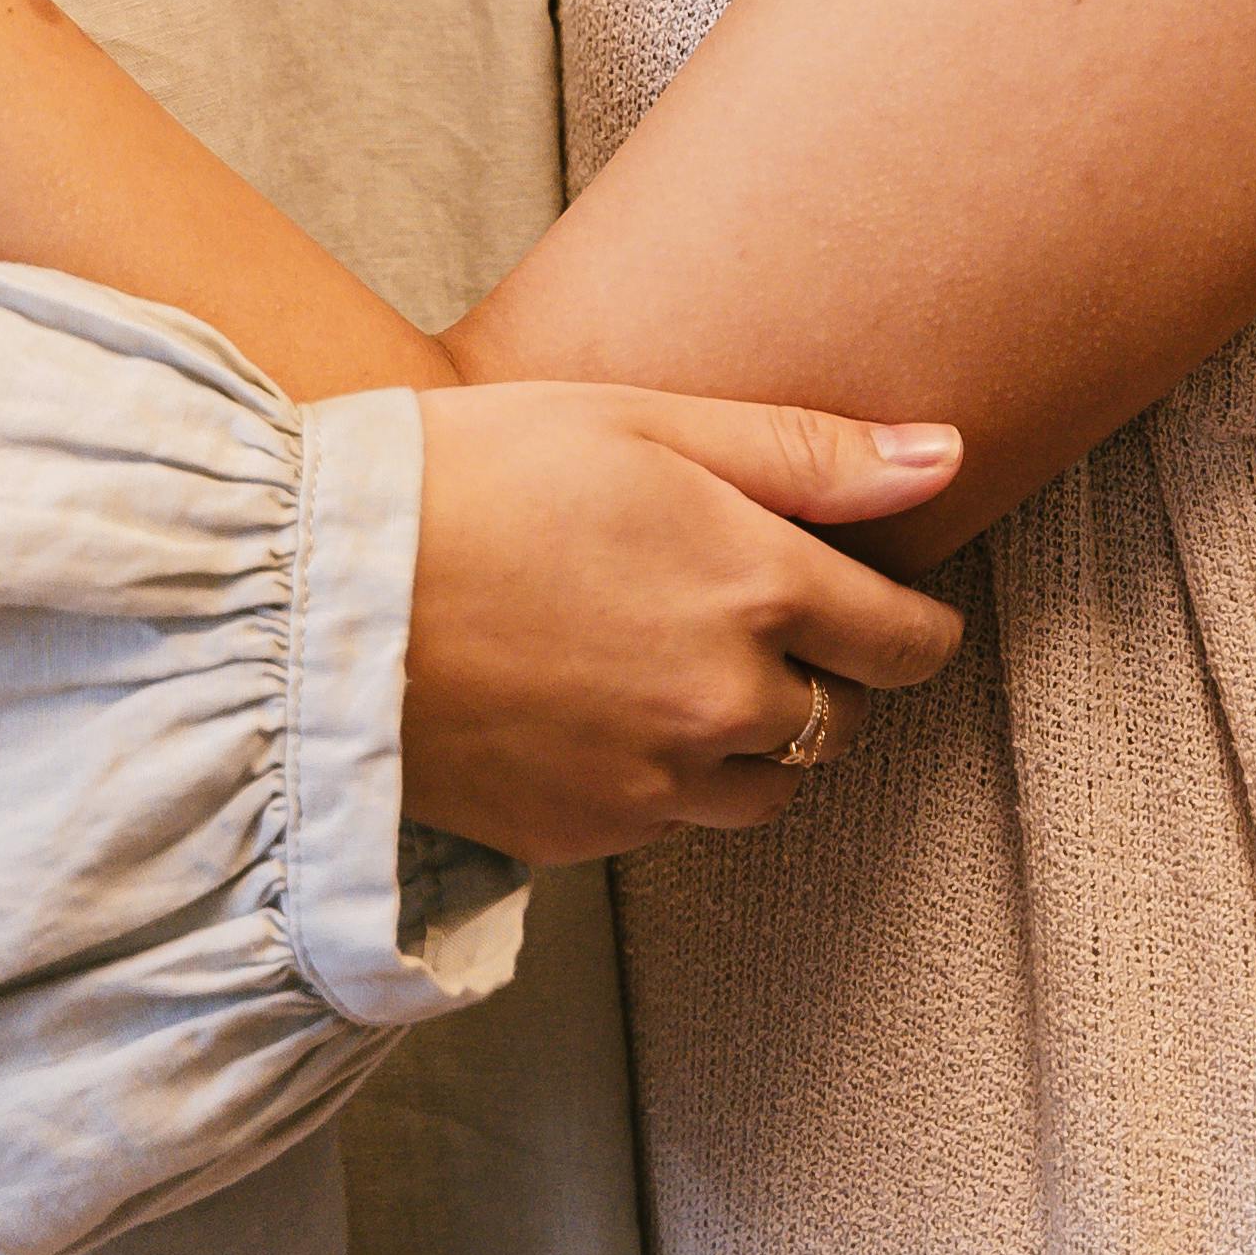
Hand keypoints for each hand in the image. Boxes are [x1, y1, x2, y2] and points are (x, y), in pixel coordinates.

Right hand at [401, 388, 965, 868]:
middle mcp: (723, 700)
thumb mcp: (644, 420)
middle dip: (817, 676)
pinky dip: (661, 781)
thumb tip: (947, 455)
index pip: (905, 645)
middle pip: (839, 722)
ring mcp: (653, 782)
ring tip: (675, 675)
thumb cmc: (473, 470)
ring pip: (766, 790)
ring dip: (752, 743)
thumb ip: (807, 451)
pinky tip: (595, 713)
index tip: (894, 615)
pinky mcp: (581, 835)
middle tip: (744, 619)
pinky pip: (668, 826)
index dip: (914, 629)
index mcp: (754, 586)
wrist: (308, 589)